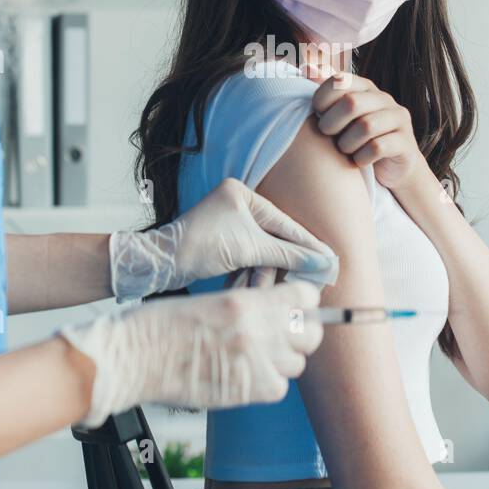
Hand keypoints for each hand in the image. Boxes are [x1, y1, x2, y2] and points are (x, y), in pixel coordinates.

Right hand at [59, 282, 323, 424]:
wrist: (135, 357)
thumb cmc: (163, 324)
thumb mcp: (212, 300)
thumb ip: (250, 306)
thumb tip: (277, 311)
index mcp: (247, 302)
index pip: (305, 299)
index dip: (303, 303)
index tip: (297, 307)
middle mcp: (257, 332)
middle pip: (311, 334)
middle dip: (301, 333)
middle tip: (284, 334)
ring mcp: (254, 364)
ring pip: (296, 364)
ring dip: (282, 360)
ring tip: (256, 356)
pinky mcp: (245, 392)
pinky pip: (278, 388)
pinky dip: (268, 384)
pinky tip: (247, 375)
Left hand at [108, 178, 337, 301]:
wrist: (159, 264)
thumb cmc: (199, 248)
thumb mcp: (248, 250)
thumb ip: (287, 254)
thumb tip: (322, 261)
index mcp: (243, 194)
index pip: (285, 223)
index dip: (307, 245)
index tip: (329, 260)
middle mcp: (237, 204)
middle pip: (274, 239)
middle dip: (278, 266)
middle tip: (302, 285)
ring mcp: (229, 223)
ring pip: (260, 253)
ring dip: (261, 275)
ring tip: (262, 294)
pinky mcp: (221, 243)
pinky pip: (246, 258)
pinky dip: (248, 275)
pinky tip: (247, 289)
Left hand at [307, 68, 425, 189]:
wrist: (392, 168)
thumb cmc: (358, 140)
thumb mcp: (340, 117)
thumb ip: (326, 94)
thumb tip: (307, 68)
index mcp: (365, 87)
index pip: (339, 81)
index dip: (321, 99)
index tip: (317, 115)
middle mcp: (384, 99)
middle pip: (352, 103)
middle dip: (332, 123)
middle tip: (328, 136)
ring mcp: (398, 119)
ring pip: (366, 126)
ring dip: (347, 143)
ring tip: (344, 150)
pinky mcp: (406, 143)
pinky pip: (378, 147)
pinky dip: (362, 158)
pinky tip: (359, 161)